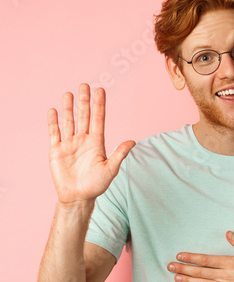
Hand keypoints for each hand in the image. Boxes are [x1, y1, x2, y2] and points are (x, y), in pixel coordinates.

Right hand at [47, 83, 134, 204]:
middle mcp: (83, 140)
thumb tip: (133, 141)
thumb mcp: (111, 169)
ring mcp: (69, 144)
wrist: (78, 197)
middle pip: (84, 116)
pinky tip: (53, 110)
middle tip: (84, 85)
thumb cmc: (96, 185)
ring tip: (68, 93)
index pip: (99, 119)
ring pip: (69, 121)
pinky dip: (53, 122)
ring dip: (68, 108)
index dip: (99, 105)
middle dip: (84, 101)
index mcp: (97, 143)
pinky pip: (54, 133)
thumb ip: (119, 154)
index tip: (100, 90)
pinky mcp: (57, 150)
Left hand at [169, 231, 233, 281]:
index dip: (191, 258)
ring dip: (188, 280)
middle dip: (183, 268)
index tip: (180, 256)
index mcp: (231, 263)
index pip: (206, 260)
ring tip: (176, 277)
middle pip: (200, 271)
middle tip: (170, 266)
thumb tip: (229, 233)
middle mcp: (225, 276)